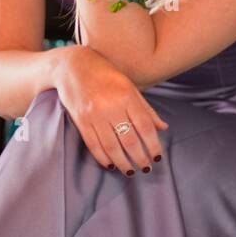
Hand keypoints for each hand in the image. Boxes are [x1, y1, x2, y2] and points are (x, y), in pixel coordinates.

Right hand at [54, 46, 168, 174]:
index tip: (157, 157)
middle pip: (129, 140)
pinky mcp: (80, 121)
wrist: (72, 65)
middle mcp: (111, 106)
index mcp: (127, 96)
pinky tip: (111, 164)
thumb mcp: (130, 86)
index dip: (153, 145)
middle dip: (140, 158)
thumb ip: (146, 108)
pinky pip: (93, 145)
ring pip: (111, 147)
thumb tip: (163, 127)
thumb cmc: (106, 74)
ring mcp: (94, 115)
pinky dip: (103, 158)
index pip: (145, 126)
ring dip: (123, 163)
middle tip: (146, 168)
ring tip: (131, 171)